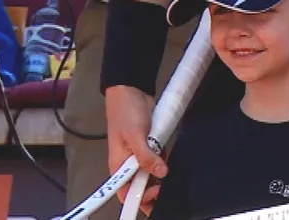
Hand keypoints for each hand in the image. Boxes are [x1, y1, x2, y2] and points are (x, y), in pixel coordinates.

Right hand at [106, 85, 166, 199]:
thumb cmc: (125, 112)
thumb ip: (146, 156)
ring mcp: (139, 153)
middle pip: (140, 185)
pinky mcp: (149, 144)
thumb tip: (160, 173)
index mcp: (118, 165)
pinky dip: (163, 159)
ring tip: (170, 172)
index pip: (125, 192)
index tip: (155, 193)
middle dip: (152, 189)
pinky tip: (169, 157)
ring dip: (159, 174)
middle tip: (167, 185)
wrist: (131, 90)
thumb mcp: (135, 136)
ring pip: (150, 172)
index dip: (139, 198)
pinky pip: (157, 157)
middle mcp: (128, 163)